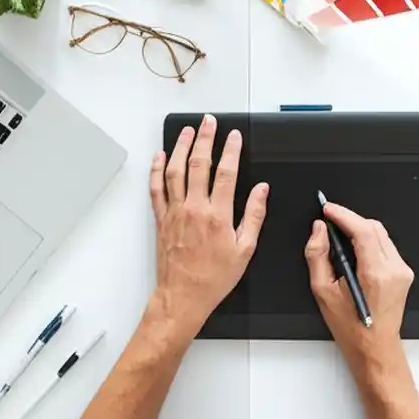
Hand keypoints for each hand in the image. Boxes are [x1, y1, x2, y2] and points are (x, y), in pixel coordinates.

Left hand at [149, 115, 267, 338]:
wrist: (183, 296)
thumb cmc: (214, 278)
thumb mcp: (245, 250)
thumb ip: (254, 216)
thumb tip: (261, 190)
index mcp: (218, 215)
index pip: (225, 173)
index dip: (230, 150)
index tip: (234, 136)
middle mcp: (194, 209)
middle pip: (199, 164)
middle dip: (205, 139)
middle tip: (209, 122)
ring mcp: (175, 212)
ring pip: (176, 170)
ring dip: (181, 147)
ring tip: (187, 131)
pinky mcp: (162, 219)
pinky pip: (157, 188)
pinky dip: (157, 170)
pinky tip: (160, 157)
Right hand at [305, 204, 413, 356]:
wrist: (374, 347)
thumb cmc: (351, 327)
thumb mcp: (323, 292)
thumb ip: (317, 256)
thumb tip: (319, 231)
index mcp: (375, 274)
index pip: (362, 230)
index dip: (343, 214)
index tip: (328, 209)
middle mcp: (393, 270)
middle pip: (374, 227)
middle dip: (350, 219)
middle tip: (330, 220)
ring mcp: (402, 271)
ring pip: (381, 235)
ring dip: (360, 229)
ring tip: (340, 234)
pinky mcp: (404, 273)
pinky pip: (386, 246)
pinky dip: (369, 241)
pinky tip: (356, 249)